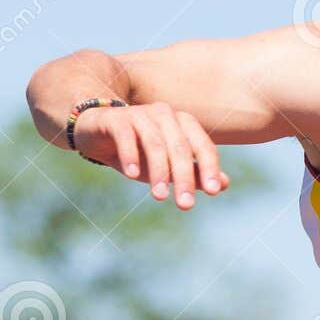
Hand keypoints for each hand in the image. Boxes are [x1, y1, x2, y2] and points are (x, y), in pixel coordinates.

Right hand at [72, 103, 229, 208]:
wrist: (96, 131)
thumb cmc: (138, 151)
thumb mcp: (167, 167)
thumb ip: (194, 174)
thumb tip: (223, 185)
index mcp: (182, 124)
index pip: (202, 146)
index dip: (209, 168)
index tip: (213, 192)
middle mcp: (164, 115)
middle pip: (180, 147)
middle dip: (184, 177)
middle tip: (185, 205)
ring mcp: (140, 114)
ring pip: (155, 143)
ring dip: (158, 171)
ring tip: (159, 196)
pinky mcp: (115, 119)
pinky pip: (126, 135)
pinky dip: (131, 155)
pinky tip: (133, 175)